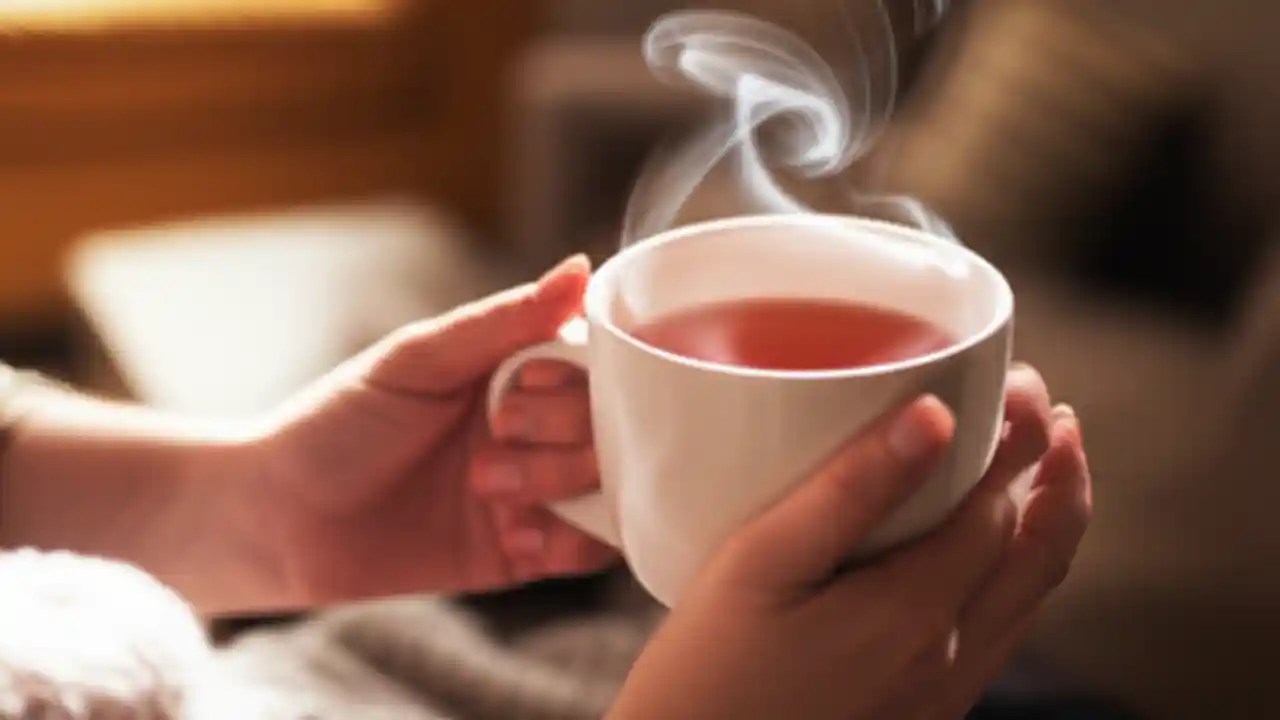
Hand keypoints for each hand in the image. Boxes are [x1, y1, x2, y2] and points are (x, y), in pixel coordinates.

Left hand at [255, 256, 616, 605]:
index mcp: (517, 369)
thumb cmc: (338, 422)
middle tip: (492, 442)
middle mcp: (536, 427)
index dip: (578, 382)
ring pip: (609, 488)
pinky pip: (586, 551)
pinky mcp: (523, 550)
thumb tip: (582, 269)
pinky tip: (513, 538)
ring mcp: (535, 490)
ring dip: (562, 488)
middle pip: (612, 428)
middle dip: (565, 438)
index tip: (519, 391)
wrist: (277, 518)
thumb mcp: (418, 360)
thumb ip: (505, 321)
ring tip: (488, 491)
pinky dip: (565, 544)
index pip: (598, 366)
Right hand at [609, 365, 1090, 719]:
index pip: (998, 507)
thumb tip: (934, 417)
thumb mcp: (760, 564)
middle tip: (1060, 417)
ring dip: (1051, 527)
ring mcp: (943, 694)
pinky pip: (1001, 636)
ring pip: (1030, 599)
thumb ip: (850, 491)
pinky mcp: (927, 714)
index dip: (1023, 438)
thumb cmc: (705, 669)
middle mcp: (948, 659)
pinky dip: (1020, 578)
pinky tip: (994, 556)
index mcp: (912, 612)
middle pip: (1039, 554)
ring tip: (1054, 473)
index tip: (1025, 382)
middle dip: (1060, 477)